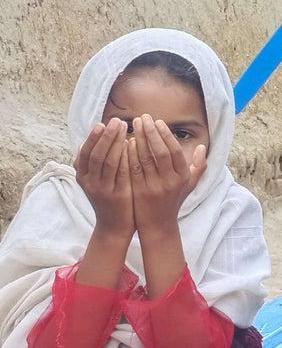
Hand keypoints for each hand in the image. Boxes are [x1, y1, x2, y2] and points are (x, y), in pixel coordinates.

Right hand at [74, 118, 134, 238]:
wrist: (114, 226)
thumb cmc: (108, 197)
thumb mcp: (96, 180)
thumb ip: (94, 163)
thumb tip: (88, 141)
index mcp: (82, 176)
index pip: (86, 152)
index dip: (94, 137)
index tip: (103, 123)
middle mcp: (89, 182)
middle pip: (96, 154)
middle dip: (106, 136)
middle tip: (116, 121)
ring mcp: (102, 189)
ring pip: (109, 162)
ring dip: (117, 143)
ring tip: (125, 129)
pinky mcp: (116, 195)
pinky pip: (122, 172)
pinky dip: (126, 157)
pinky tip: (133, 146)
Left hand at [128, 115, 205, 235]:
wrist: (157, 224)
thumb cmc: (174, 201)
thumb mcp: (190, 184)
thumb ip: (198, 165)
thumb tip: (202, 147)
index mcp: (183, 177)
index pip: (175, 151)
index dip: (166, 135)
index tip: (158, 121)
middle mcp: (170, 182)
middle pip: (160, 153)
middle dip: (151, 133)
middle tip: (143, 117)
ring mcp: (154, 187)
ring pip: (145, 159)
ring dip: (138, 139)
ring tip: (132, 125)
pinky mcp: (139, 192)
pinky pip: (133, 169)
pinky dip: (129, 154)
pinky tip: (125, 142)